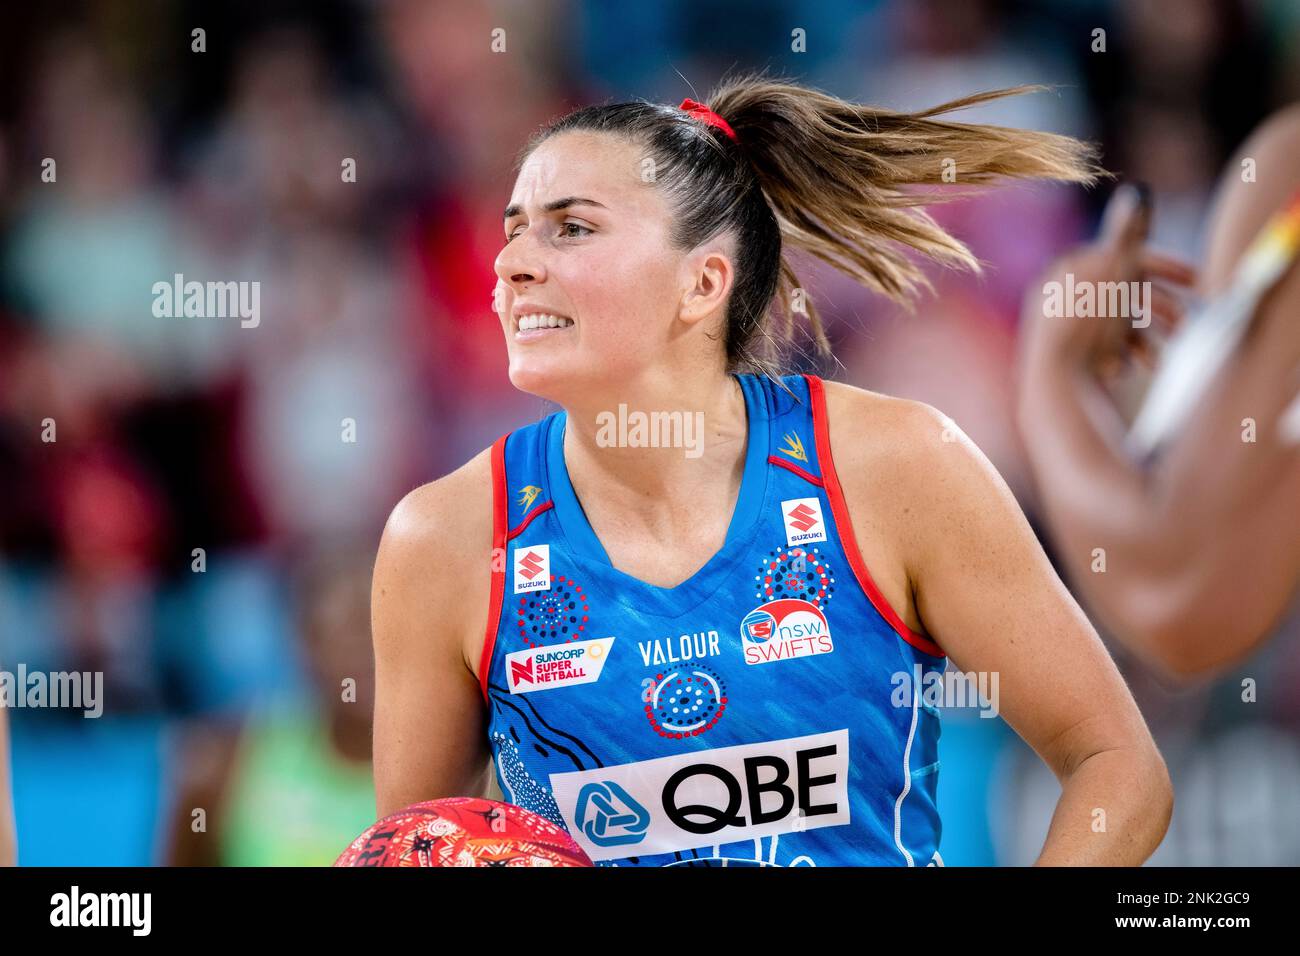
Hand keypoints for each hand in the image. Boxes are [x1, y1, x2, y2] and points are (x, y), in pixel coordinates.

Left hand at [1019, 184, 1196, 380]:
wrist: (1054, 380)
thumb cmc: (1088, 323)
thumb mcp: (1115, 271)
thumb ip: (1129, 234)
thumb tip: (1136, 193)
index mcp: (1070, 269)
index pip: (1125, 258)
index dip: (1167, 268)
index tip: (1199, 283)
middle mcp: (1061, 295)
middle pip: (1122, 295)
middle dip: (1160, 311)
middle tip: (1184, 327)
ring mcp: (1060, 327)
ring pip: (1116, 327)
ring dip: (1144, 342)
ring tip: (1157, 360)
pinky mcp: (1064, 357)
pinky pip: (1101, 352)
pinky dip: (1119, 358)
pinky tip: (1124, 370)